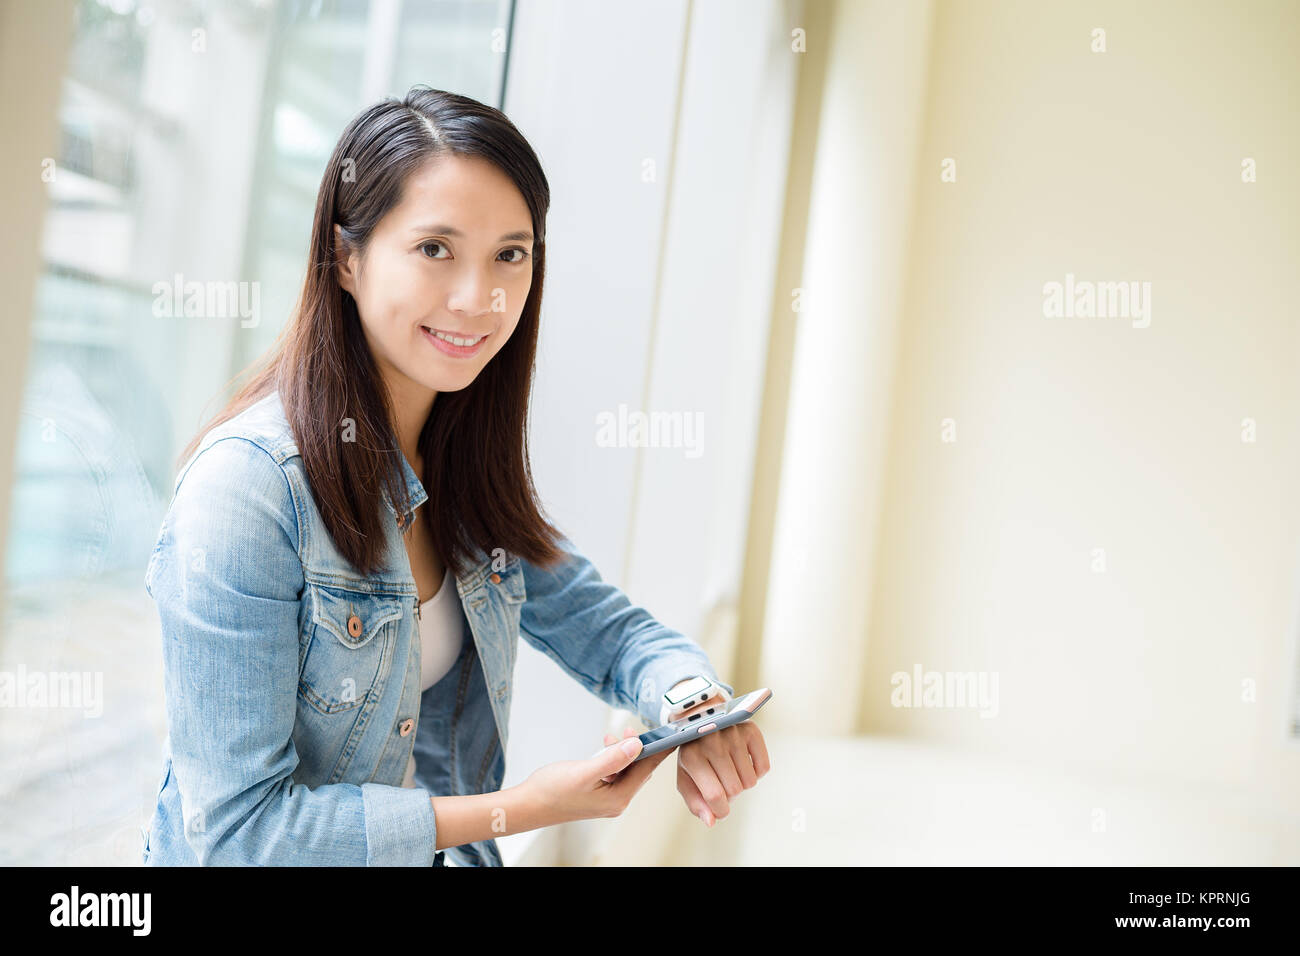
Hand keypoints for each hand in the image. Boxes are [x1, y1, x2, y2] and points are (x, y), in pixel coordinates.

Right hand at [520, 732, 672, 825]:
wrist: (527, 805)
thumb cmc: (551, 791)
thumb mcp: (584, 772)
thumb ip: (612, 758)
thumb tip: (637, 745)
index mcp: (618, 798)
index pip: (646, 770)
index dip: (660, 750)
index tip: (672, 734)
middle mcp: (616, 800)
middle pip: (639, 770)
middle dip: (640, 748)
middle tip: (635, 728)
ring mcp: (607, 797)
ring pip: (626, 769)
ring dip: (624, 751)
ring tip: (613, 736)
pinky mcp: (598, 792)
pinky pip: (614, 772)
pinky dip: (613, 757)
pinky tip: (605, 746)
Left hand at [675, 714, 769, 827]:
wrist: (703, 721)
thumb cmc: (694, 756)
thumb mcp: (687, 778)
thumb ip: (696, 803)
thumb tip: (712, 821)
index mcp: (691, 756)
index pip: (714, 795)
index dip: (720, 811)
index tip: (720, 810)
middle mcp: (712, 741)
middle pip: (735, 790)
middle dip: (730, 795)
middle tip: (722, 782)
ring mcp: (732, 733)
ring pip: (750, 781)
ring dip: (742, 783)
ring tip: (730, 770)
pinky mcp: (750, 729)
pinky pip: (763, 768)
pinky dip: (756, 772)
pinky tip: (742, 762)